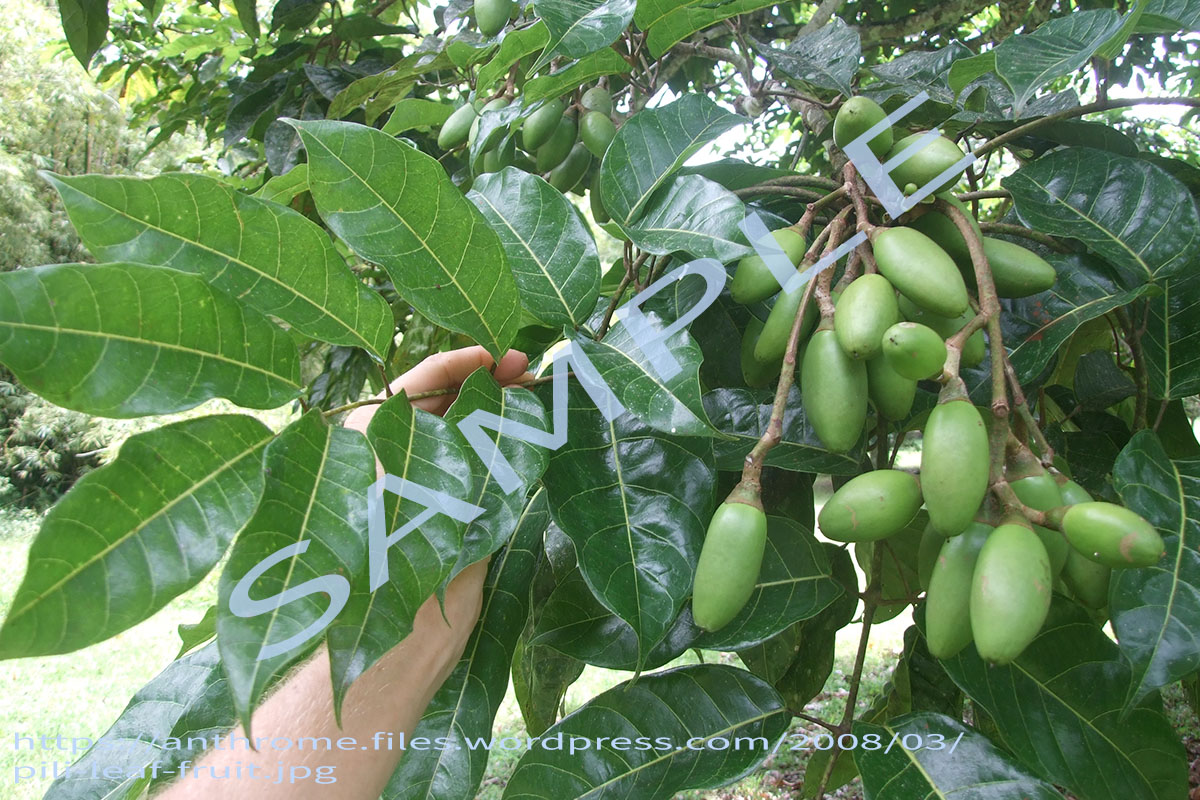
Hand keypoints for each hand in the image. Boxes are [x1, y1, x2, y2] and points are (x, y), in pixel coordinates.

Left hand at [344, 346, 531, 664]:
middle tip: (531, 370)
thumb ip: (465, 434)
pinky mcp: (442, 515)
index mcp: (364, 445)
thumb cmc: (397, 560)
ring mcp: (416, 488)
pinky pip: (472, 465)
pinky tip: (531, 433)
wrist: (404, 643)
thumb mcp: (434, 482)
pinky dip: (500, 446)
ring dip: (497, 411)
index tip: (502, 354)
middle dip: (486, 384)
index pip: (415, 384)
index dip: (460, 363)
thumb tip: (501, 387)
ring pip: (458, 433)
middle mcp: (387, 461)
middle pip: (439, 404)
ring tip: (537, 395)